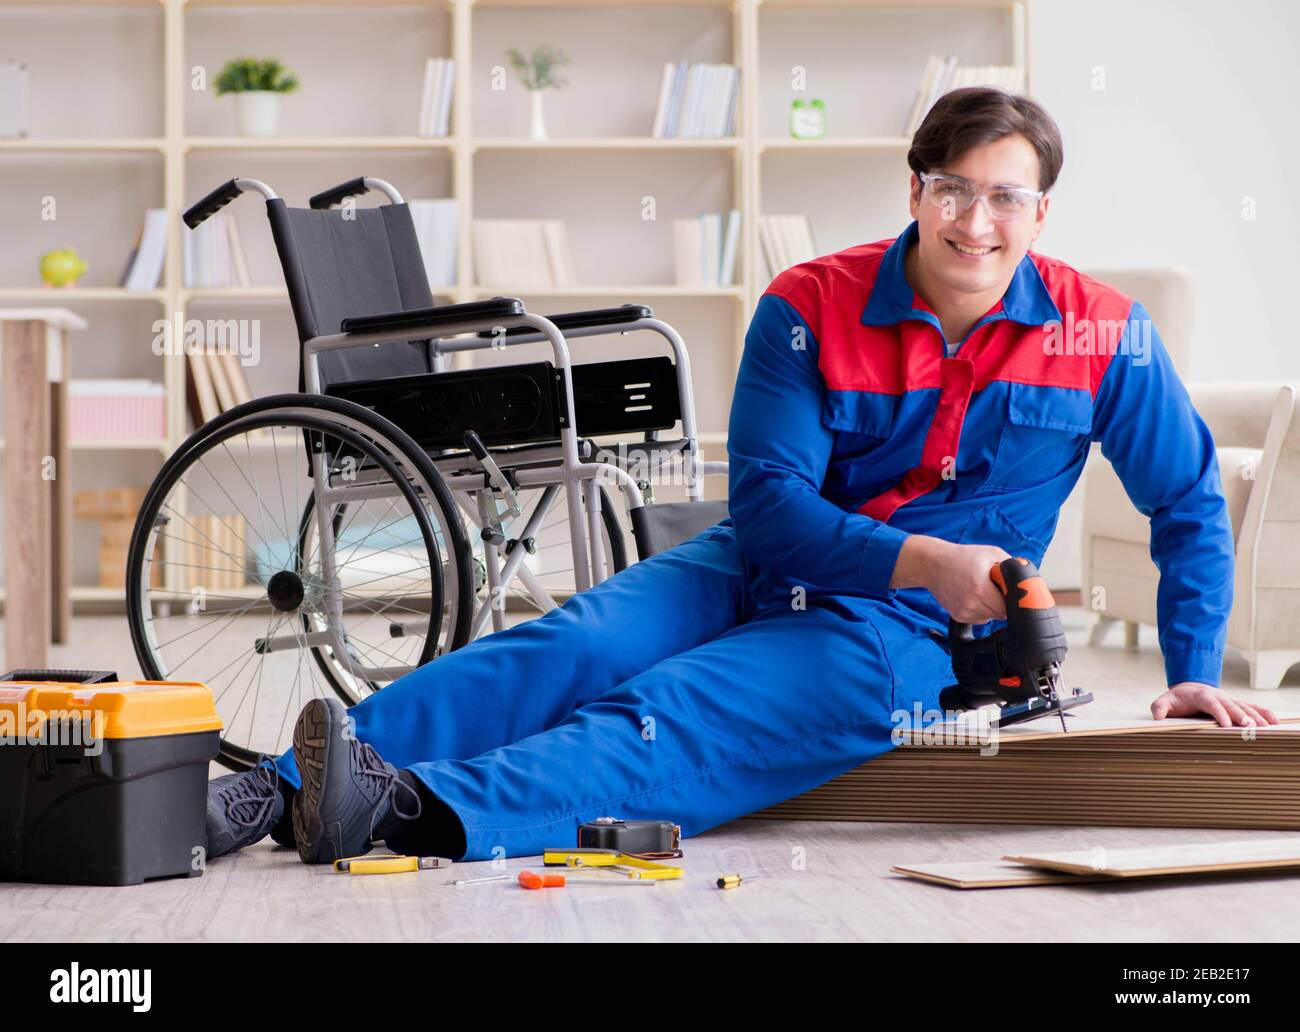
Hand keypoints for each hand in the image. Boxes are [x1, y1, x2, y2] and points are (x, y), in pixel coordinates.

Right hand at [892, 535, 1009, 622]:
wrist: (932, 565)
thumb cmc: (961, 557)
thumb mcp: (990, 553)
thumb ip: (1012, 565)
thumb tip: (1028, 578)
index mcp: (980, 587)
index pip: (1008, 605)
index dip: (1012, 598)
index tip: (1011, 591)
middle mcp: (971, 602)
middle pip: (1001, 613)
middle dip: (1003, 602)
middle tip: (997, 588)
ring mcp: (964, 611)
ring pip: (991, 617)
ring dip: (993, 607)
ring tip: (983, 590)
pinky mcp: (959, 617)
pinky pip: (980, 618)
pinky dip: (981, 610)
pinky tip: (974, 596)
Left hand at [1151, 682, 1279, 727]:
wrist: (1189, 687)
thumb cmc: (1178, 699)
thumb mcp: (1165, 701)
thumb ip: (1159, 707)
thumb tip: (1157, 717)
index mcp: (1201, 695)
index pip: (1211, 704)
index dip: (1219, 713)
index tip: (1226, 724)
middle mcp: (1218, 696)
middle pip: (1231, 705)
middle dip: (1240, 715)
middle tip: (1249, 727)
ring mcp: (1229, 699)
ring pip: (1245, 706)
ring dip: (1255, 716)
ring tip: (1266, 727)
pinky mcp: (1237, 703)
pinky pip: (1253, 707)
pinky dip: (1264, 713)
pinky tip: (1274, 722)